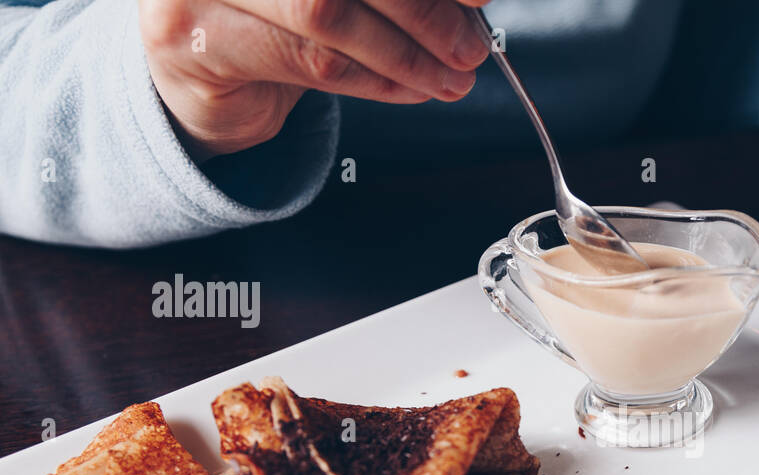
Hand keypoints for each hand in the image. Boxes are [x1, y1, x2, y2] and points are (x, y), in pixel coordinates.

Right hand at [138, 0, 491, 158]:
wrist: (199, 76)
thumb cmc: (278, 20)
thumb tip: (472, 1)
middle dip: (423, 11)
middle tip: (471, 47)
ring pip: (326, 13)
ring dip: (405, 54)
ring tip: (451, 78)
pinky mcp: (192, 33)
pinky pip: (309, 61)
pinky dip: (374, 79)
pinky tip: (411, 88)